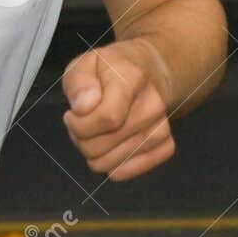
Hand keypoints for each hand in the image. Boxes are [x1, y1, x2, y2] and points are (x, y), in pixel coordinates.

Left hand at [62, 38, 175, 180]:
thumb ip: (78, 82)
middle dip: (81, 139)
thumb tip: (84, 107)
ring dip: (94, 152)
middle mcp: (153, 105)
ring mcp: (162, 128)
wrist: (144, 72)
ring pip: (109, 164)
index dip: (79, 124)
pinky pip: (123, 172)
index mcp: (133, 78)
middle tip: (83, 122)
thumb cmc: (108, 71)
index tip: (72, 114)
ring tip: (97, 130)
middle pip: (101, 146)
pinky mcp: (165, 146)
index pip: (107, 118)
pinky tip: (111, 143)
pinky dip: (109, 163)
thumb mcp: (84, 64)